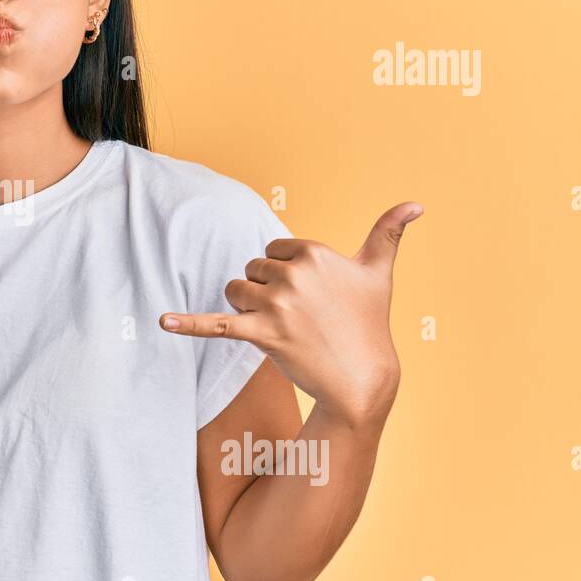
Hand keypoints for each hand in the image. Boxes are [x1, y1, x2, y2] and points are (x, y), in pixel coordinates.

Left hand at [159, 202, 422, 428]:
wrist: (361, 378)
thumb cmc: (368, 323)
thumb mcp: (379, 272)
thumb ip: (389, 232)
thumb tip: (418, 202)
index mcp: (314, 253)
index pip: (274, 249)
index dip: (285, 271)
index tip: (309, 294)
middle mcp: (294, 274)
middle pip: (252, 269)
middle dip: (266, 289)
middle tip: (298, 315)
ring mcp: (276, 305)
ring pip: (236, 291)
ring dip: (248, 307)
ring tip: (280, 326)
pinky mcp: (261, 334)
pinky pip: (216, 325)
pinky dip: (188, 323)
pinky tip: (162, 322)